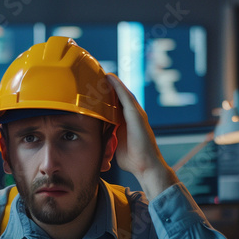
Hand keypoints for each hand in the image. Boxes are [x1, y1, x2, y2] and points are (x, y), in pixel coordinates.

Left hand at [105, 74, 177, 198]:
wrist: (146, 166)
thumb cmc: (133, 159)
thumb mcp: (115, 144)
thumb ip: (109, 137)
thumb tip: (96, 139)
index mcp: (127, 121)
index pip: (115, 103)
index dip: (105, 94)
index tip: (92, 85)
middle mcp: (133, 115)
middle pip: (118, 95)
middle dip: (107, 85)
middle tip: (93, 74)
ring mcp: (136, 113)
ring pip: (122, 93)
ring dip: (112, 82)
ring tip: (99, 71)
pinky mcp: (136, 115)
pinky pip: (125, 97)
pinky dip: (118, 86)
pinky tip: (109, 78)